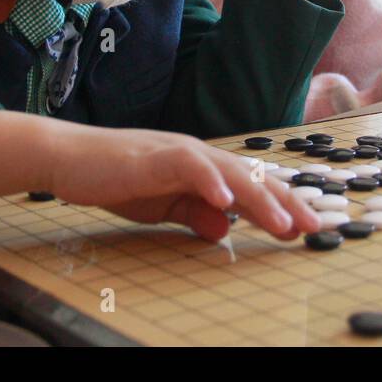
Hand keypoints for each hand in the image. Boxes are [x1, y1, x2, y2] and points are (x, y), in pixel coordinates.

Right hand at [43, 123, 319, 242]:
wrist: (69, 158)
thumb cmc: (114, 178)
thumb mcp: (161, 206)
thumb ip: (192, 215)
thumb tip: (224, 229)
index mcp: (202, 168)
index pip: (250, 186)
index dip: (280, 204)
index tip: (307, 227)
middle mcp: (198, 155)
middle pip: (251, 177)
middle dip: (285, 201)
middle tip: (313, 225)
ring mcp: (178, 152)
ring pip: (229, 172)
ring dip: (258, 198)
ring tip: (282, 222)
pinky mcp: (155, 156)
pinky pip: (189, 166)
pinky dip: (210, 183)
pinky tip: (226, 203)